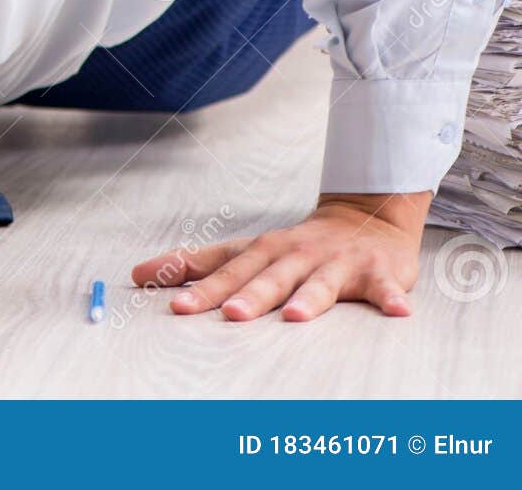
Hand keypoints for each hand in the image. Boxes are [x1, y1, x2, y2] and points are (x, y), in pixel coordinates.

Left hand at [132, 192, 429, 322]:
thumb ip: (195, 265)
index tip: (173, 305)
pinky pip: (385, 289)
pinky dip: (391, 299)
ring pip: (320, 283)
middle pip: (267, 277)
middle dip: (247, 295)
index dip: (199, 286)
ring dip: (309, 298)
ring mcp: (337, 263)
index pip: (225, 270)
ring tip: (295, 316)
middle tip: (227, 314)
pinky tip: (398, 312)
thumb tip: (135, 274)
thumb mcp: (245, 251)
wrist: (364, 217)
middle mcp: (295, 255)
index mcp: (262, 252)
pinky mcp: (378, 273)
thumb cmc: (295, 246)